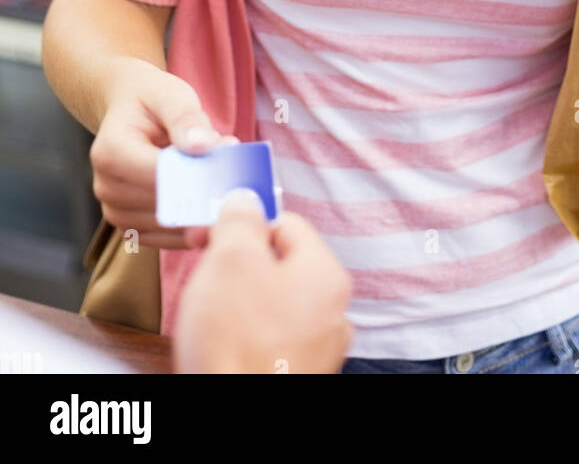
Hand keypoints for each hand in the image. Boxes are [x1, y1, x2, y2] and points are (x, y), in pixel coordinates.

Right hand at [90, 60, 238, 249]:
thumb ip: (186, 118)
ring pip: (169, 226)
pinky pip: (167, 239)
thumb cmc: (152, 100)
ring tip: (225, 184)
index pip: (158, 175)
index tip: (231, 163)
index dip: (197, 173)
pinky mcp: (130, 228)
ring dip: (201, 211)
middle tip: (238, 177)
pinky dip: (194, 226)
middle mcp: (106, 187)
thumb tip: (203, 146)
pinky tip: (213, 205)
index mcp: (110, 152)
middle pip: (164, 204)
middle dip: (204, 192)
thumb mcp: (170, 94)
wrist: (129, 111)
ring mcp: (115, 212)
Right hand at [172, 189, 353, 374]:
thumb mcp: (230, 258)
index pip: (286, 223)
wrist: (232, 421)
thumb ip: (240, 218)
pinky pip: (267, 340)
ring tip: (210, 317)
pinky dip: (243, 337)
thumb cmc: (234, 343)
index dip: (242, 224)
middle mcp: (332, 313)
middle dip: (237, 265)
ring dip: (238, 302)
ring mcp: (316, 350)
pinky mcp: (294, 375)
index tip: (208, 235)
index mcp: (326, 274)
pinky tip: (221, 348)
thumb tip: (245, 199)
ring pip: (271, 304)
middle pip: (279, 265)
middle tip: (205, 276)